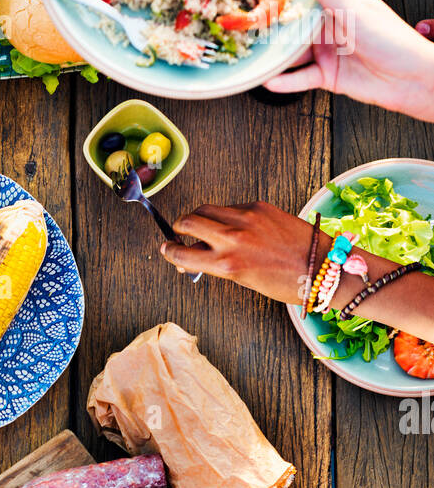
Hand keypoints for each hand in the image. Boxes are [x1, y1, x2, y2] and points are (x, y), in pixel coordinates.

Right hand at [161, 201, 312, 302]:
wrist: (321, 266)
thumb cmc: (286, 282)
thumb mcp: (245, 279)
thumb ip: (219, 265)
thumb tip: (199, 255)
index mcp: (227, 264)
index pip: (184, 253)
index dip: (170, 251)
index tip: (166, 249)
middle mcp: (232, 238)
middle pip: (190, 220)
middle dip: (179, 227)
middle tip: (178, 232)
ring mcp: (246, 218)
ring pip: (208, 208)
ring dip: (199, 216)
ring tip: (201, 225)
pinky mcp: (260, 206)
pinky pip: (232, 207)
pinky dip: (224, 215)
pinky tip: (231, 225)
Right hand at [263, 0, 433, 120]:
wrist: (406, 76)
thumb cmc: (388, 36)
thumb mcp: (352, 6)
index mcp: (338, 5)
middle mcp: (331, 28)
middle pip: (296, 28)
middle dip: (275, 30)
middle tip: (250, 30)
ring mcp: (328, 54)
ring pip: (295, 55)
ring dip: (277, 57)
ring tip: (256, 57)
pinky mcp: (327, 78)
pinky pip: (301, 79)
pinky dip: (285, 81)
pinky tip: (269, 80)